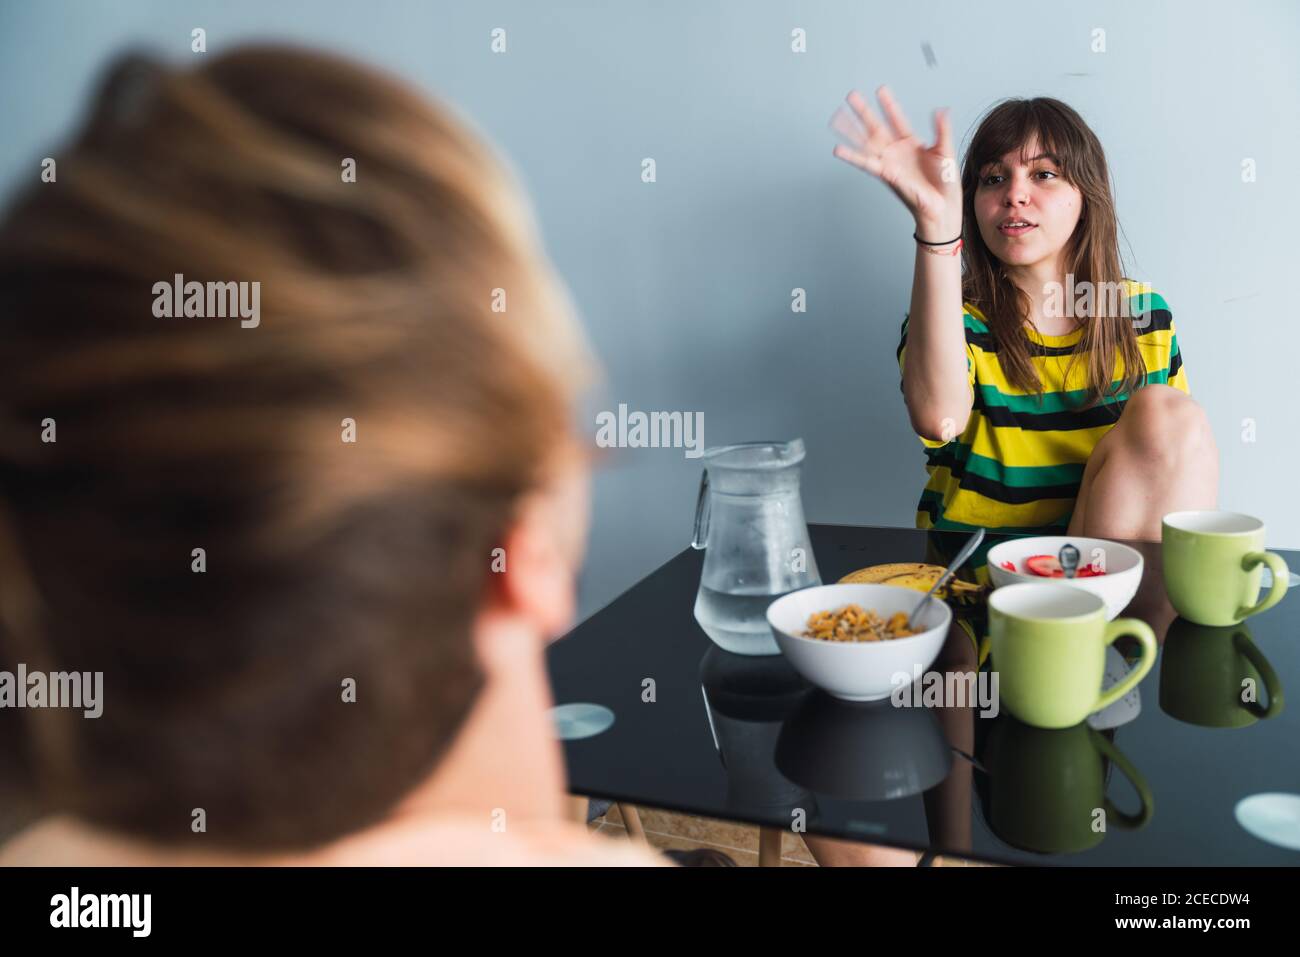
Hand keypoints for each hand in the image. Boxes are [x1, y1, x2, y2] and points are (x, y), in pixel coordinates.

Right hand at [832, 86, 961, 235]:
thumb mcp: (946, 151)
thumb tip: (941, 110)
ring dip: (851, 131)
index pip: (897, 119)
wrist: (943, 208)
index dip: (889, 105)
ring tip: (838, 118)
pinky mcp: (887, 176)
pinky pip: (867, 164)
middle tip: (852, 97)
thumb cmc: (944, 185)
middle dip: (863, 112)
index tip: (880, 90)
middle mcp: (896, 152)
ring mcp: (889, 164)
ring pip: (866, 143)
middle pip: (876, 127)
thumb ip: (942, 130)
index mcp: (911, 144)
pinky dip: (853, 157)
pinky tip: (839, 150)